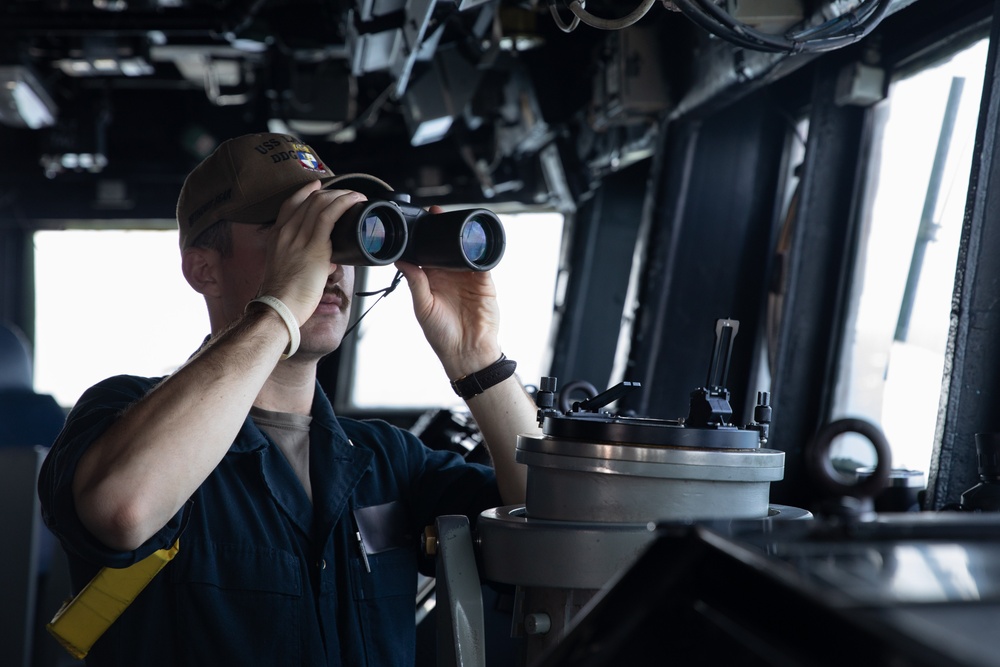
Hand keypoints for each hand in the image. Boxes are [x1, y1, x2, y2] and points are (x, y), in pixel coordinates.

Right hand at [258, 182, 365, 324]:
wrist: (278, 307)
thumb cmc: (285, 296)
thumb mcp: (289, 270)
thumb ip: (307, 261)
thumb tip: (328, 262)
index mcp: (277, 236)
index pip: (290, 204)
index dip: (305, 192)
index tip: (318, 186)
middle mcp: (286, 232)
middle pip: (309, 200)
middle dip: (331, 193)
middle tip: (347, 194)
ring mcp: (298, 237)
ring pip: (320, 204)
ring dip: (341, 196)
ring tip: (355, 196)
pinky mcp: (314, 247)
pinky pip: (329, 216)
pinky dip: (343, 204)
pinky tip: (354, 200)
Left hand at [394, 209, 501, 377]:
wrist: (468, 351)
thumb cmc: (442, 335)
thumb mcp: (423, 307)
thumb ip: (415, 282)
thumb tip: (400, 261)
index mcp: (431, 281)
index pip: (426, 253)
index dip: (423, 238)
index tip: (419, 222)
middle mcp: (449, 276)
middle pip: (446, 247)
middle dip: (442, 230)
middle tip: (437, 214)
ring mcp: (467, 278)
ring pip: (465, 251)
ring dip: (462, 237)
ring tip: (456, 223)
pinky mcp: (484, 283)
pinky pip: (483, 262)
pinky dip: (480, 251)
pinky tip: (475, 242)